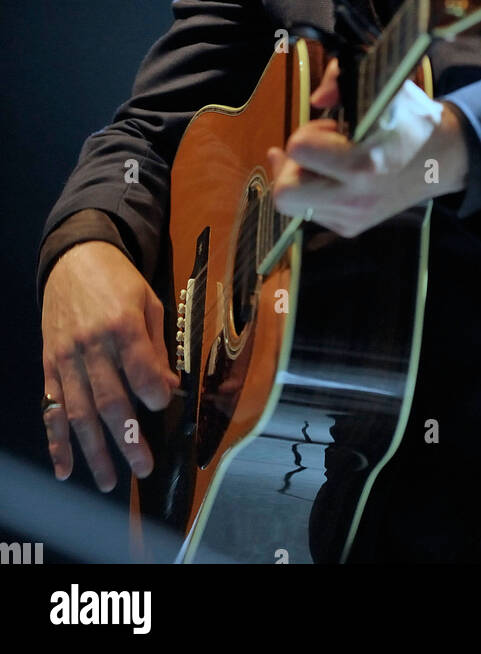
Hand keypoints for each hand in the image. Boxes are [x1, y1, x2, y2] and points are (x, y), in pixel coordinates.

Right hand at [41, 242, 179, 490]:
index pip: (140, 371)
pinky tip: (66, 468)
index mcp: (122, 326)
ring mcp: (66, 360)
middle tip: (143, 467)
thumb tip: (167, 387)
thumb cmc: (119, 283)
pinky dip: (57, 441)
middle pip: (109, 401)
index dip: (154, 393)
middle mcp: (91, 346)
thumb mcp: (148, 303)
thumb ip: (157, 346)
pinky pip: (53, 409)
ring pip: (80, 413)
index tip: (164, 406)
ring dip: (94, 451)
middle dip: (127, 438)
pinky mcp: (50, 367)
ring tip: (109, 481)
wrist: (74, 261)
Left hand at [266, 57, 469, 235]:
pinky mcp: (352, 227)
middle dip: (292, 165)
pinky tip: (331, 175)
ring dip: (301, 178)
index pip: (299, 148)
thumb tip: (317, 99)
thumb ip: (342, 80)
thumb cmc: (411, 119)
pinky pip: (309, 212)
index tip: (334, 127)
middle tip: (317, 151)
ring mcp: (353, 217)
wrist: (443, 158)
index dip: (309, 131)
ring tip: (326, 163)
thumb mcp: (385, 87)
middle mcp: (355, 197)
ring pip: (292, 203)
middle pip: (284, 192)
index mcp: (364, 163)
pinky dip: (312, 191)